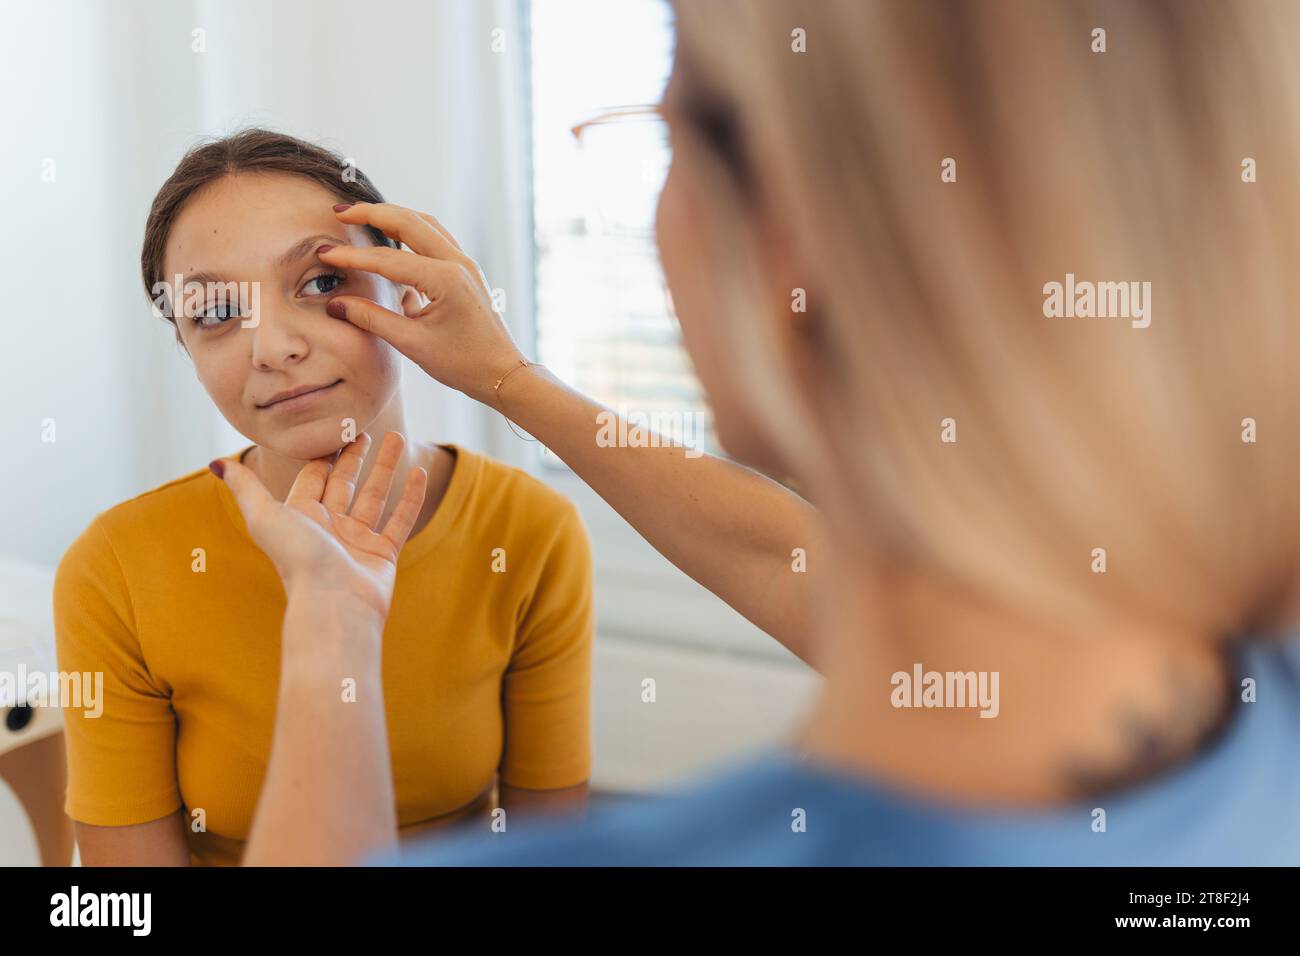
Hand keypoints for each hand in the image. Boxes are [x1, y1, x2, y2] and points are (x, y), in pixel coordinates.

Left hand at [212, 432, 426, 619]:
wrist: (334, 603)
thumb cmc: (298, 559)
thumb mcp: (265, 516)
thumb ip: (245, 487)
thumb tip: (216, 462)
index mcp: (301, 517)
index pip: (313, 477)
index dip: (323, 454)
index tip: (335, 427)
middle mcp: (328, 527)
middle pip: (344, 484)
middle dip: (354, 457)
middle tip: (366, 430)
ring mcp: (357, 541)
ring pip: (374, 496)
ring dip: (385, 468)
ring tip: (397, 438)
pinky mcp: (382, 554)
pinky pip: (400, 519)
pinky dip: (410, 497)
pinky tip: (419, 473)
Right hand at [318, 202, 529, 405]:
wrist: (503, 374)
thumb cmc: (463, 364)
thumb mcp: (413, 344)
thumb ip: (373, 320)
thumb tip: (337, 305)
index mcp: (445, 280)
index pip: (387, 260)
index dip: (352, 256)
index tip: (324, 254)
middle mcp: (458, 263)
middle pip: (408, 221)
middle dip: (371, 213)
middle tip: (339, 211)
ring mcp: (466, 263)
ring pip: (425, 224)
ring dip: (393, 216)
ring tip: (362, 215)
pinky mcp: (467, 270)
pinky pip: (436, 237)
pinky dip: (411, 229)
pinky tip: (392, 236)